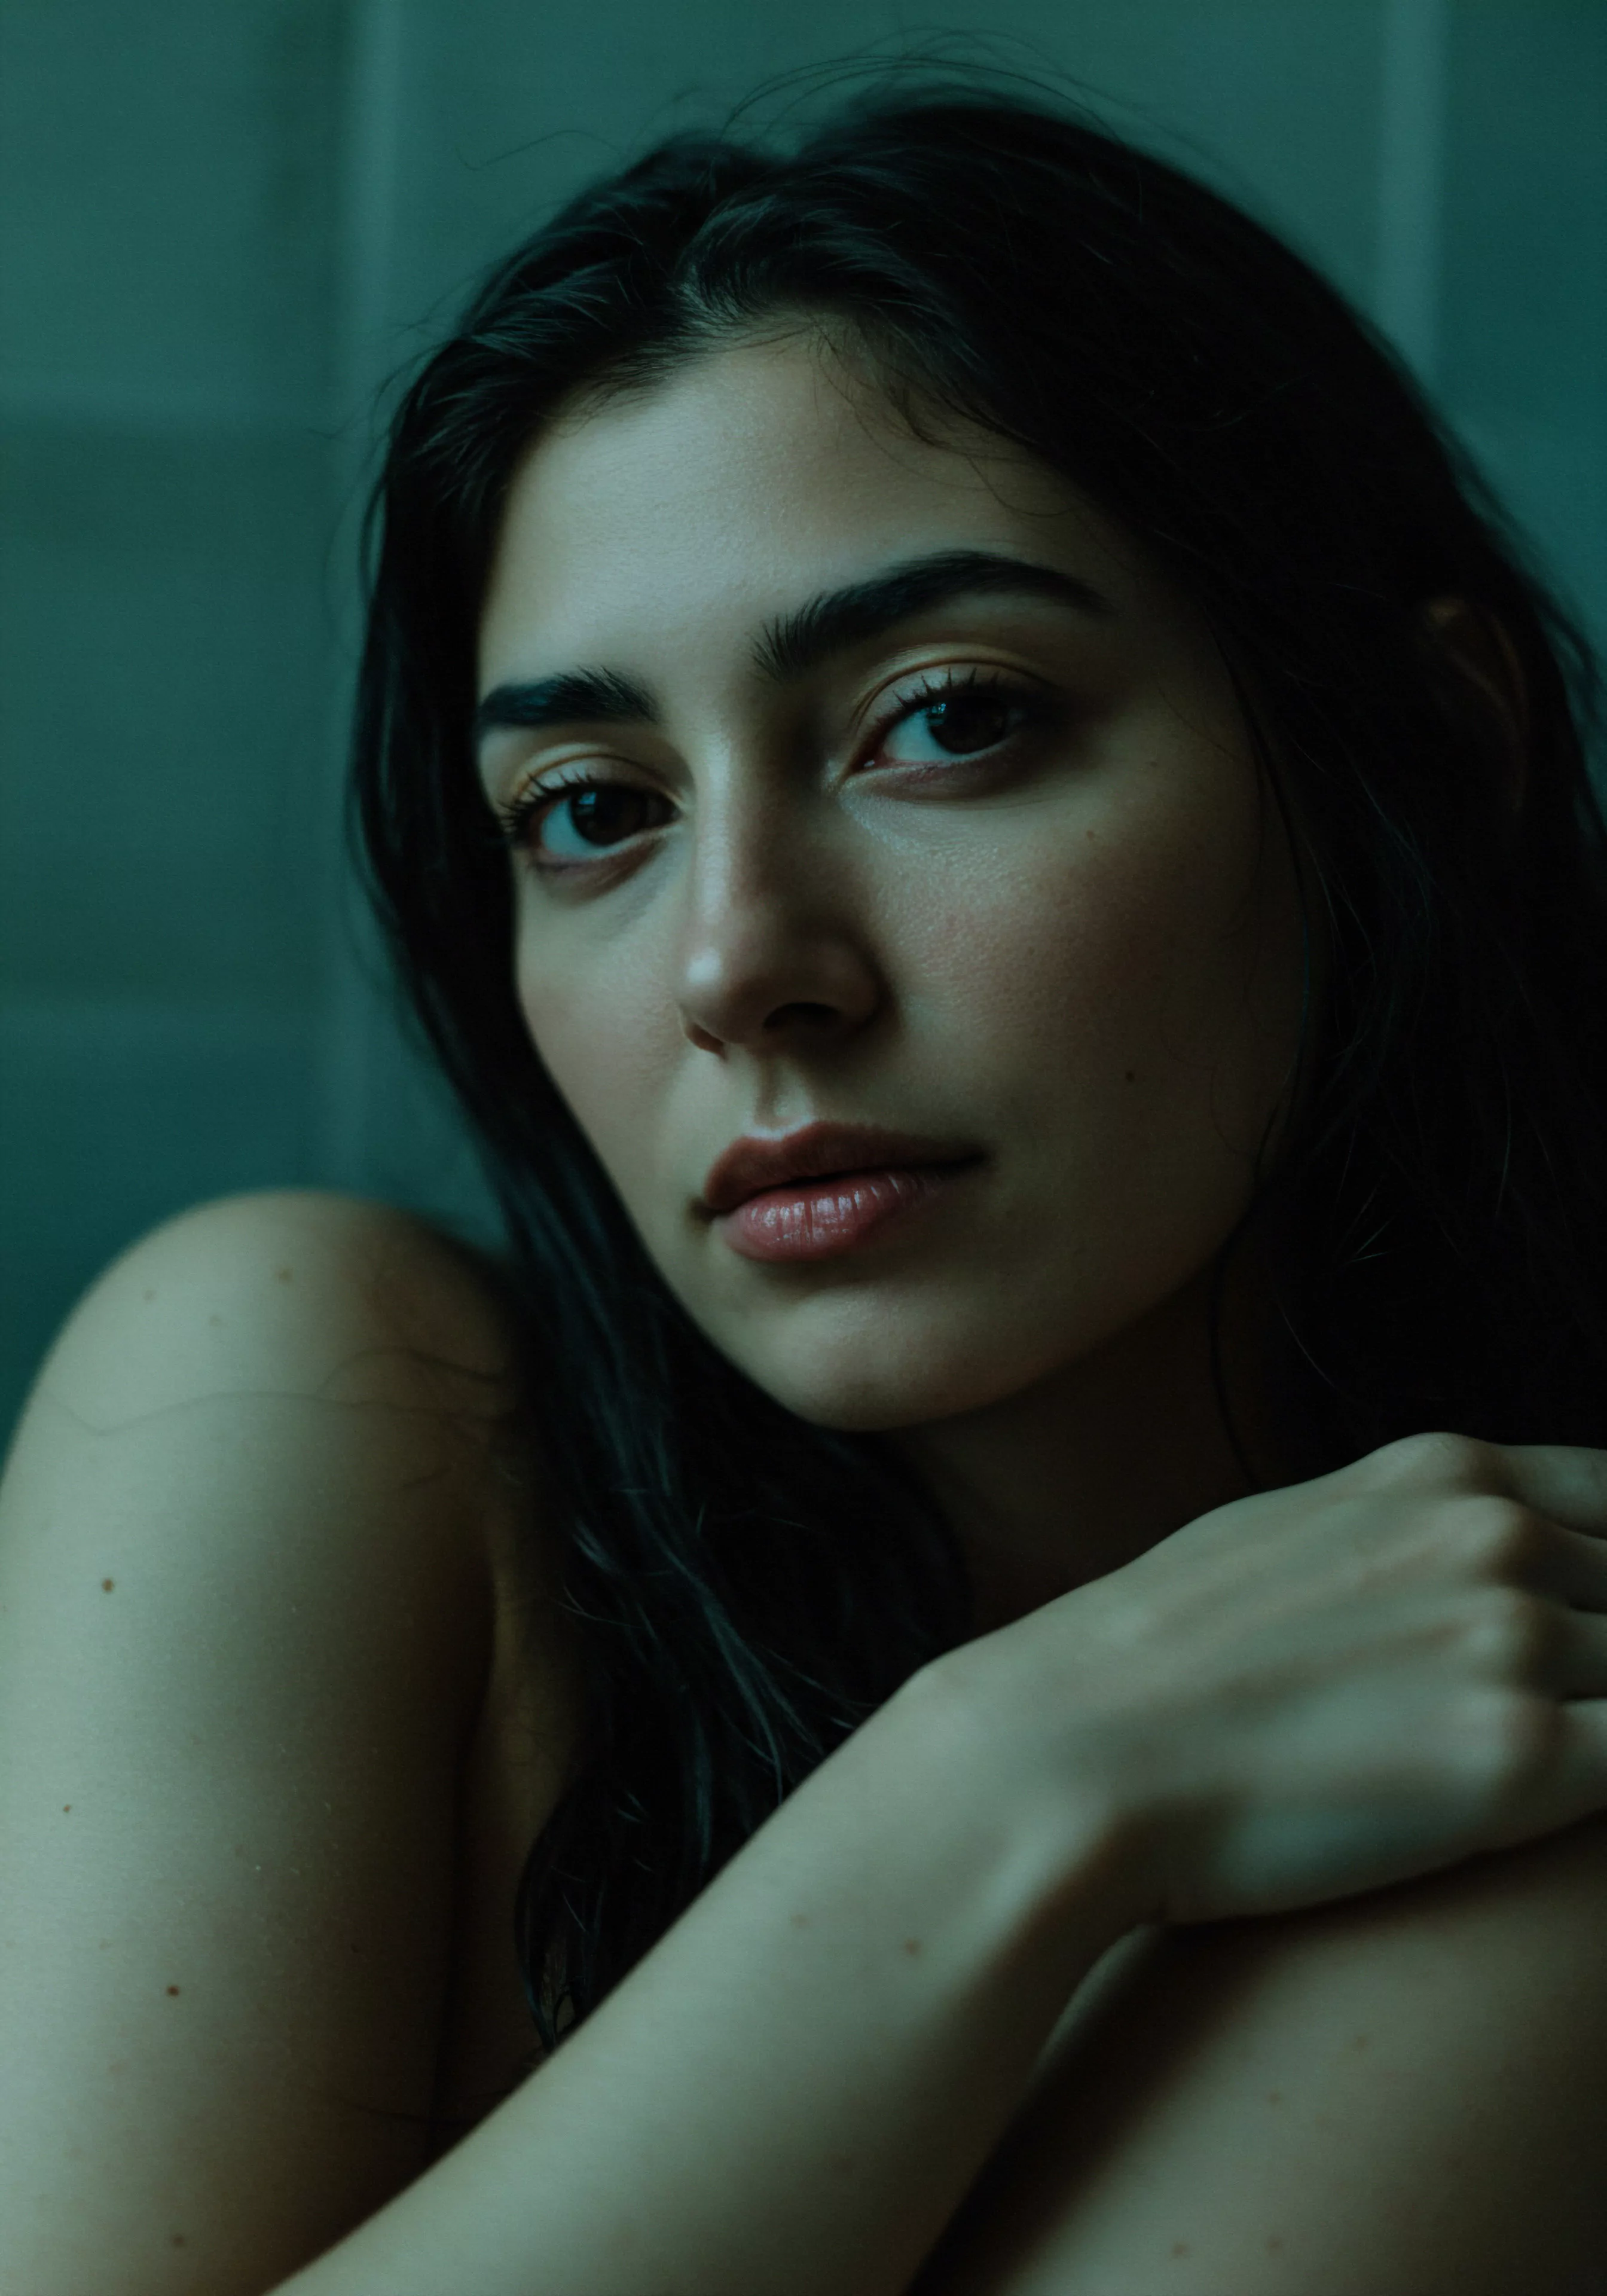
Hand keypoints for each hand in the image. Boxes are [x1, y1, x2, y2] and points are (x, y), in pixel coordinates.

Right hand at [945, 1432, 1606, 1928]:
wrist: (1070, 1756)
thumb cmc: (1161, 1663)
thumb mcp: (1294, 1536)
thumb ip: (1410, 1533)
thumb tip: (1487, 1556)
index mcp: (1445, 1475)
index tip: (1586, 1623)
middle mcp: (1499, 1538)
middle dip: (1606, 1658)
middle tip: (1542, 1710)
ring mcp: (1517, 1643)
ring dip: (1598, 1724)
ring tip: (1502, 1768)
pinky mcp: (1524, 1764)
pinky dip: (1600, 1786)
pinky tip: (1536, 1819)